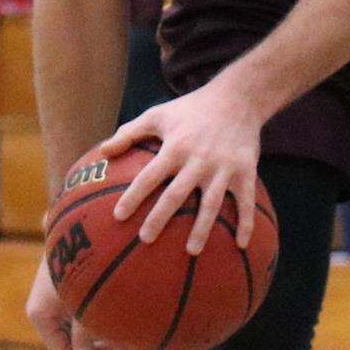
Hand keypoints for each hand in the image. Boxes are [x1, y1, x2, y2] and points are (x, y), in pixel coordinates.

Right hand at [25, 261, 109, 349]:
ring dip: (90, 329)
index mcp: (38, 315)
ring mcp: (48, 294)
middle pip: (64, 336)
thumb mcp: (84, 310)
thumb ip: (83, 339)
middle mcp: (39, 305)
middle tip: (114, 348)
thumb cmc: (80, 272)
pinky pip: (71, 307)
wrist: (77, 233)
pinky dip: (87, 315)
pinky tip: (108, 314)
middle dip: (88, 344)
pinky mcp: (59, 283)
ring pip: (70, 321)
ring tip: (115, 331)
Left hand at [97, 82, 263, 255]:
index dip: (133, 196)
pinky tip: (240, 245)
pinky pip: (246, 201)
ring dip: (201, 228)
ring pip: (211, 204)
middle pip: (176, 194)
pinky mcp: (245, 171)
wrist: (238, 98)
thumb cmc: (191, 109)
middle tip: (145, 239)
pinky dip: (245, 223)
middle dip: (160, 217)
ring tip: (191, 251)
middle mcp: (198, 160)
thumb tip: (102, 152)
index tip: (118, 216)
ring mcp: (224, 168)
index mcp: (175, 147)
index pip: (149, 176)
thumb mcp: (158, 115)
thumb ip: (129, 133)